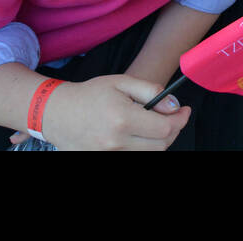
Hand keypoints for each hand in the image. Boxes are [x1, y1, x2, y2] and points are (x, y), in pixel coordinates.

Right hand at [39, 75, 189, 150]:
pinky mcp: (102, 160)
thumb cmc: (90, 94)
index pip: (165, 128)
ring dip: (158, 140)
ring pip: (149, 153)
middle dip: (173, 130)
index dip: (180, 120)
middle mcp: (116, 142)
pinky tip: (139, 134)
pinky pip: (133, 157)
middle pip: (161, 145)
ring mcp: (108, 155)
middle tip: (172, 116)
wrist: (57, 113)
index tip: (185, 111)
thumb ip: (151, 91)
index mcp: (122, 119)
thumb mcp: (121, 82)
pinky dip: (142, 147)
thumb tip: (173, 105)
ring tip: (153, 123)